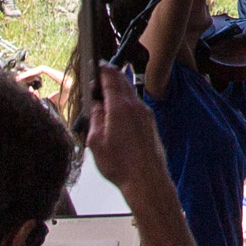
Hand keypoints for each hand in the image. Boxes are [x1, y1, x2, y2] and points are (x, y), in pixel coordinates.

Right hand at [84, 65, 165, 194]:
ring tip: (106, 97)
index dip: (102, 69)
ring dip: (119, 90)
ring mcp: (145, 114)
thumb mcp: (96, 142)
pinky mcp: (150, 123)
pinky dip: (126, 102)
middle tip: (99, 78)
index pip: (111, 78)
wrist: (147, 180)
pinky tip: (117, 114)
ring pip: (130, 93)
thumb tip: (96, 106)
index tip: (96, 65)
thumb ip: (95, 118)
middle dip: (111, 77)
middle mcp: (136, 106)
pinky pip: (137, 105)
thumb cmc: (121, 165)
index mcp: (120, 107)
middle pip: (123, 82)